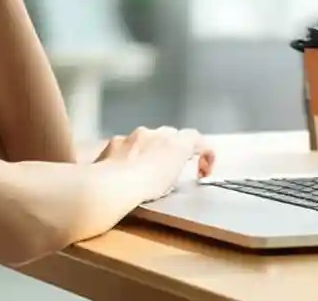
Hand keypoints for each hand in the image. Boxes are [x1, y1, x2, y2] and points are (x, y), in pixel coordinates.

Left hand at [95, 127, 215, 201]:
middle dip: (173, 149)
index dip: (203, 152)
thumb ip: (178, 166)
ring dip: (150, 150)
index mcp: (176, 143)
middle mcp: (157, 133)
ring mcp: (134, 135)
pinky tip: (123, 168)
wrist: (114, 185)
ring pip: (148, 137)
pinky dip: (129, 154)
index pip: (197, 139)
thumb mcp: (173, 181)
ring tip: (144, 170)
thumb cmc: (147, 186)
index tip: (201, 171)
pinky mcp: (116, 141)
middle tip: (171, 169)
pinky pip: (127, 144)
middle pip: (171, 135)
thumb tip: (175, 166)